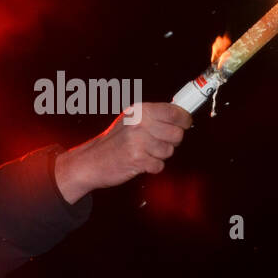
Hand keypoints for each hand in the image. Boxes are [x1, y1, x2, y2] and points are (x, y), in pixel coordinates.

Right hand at [54, 102, 191, 203]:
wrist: (92, 160)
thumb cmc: (114, 141)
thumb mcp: (132, 120)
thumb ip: (154, 117)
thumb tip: (182, 114)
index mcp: (141, 110)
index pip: (174, 112)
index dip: (184, 119)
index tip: (186, 123)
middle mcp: (140, 123)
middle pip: (177, 134)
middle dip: (172, 142)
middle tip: (159, 143)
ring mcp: (138, 141)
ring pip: (169, 151)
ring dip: (160, 155)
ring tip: (145, 152)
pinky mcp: (137, 159)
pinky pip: (159, 165)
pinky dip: (152, 167)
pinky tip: (140, 162)